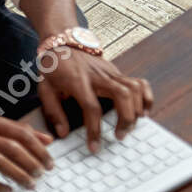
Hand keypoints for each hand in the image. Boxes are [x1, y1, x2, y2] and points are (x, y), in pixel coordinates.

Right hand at [0, 112, 54, 191]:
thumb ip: (18, 130)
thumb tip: (48, 139)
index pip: (20, 133)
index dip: (38, 149)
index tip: (50, 162)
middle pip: (11, 148)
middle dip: (31, 163)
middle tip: (42, 174)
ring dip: (18, 175)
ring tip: (30, 184)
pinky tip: (8, 191)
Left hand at [37, 47, 152, 151]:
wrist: (62, 43)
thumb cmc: (53, 68)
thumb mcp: (45, 89)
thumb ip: (54, 112)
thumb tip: (63, 134)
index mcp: (77, 82)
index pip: (91, 108)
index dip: (94, 130)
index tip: (94, 147)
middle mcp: (97, 76)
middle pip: (121, 95)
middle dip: (125, 119)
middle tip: (120, 136)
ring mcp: (110, 72)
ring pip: (133, 88)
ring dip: (136, 109)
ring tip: (131, 126)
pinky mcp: (117, 72)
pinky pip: (139, 82)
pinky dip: (146, 96)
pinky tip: (143, 111)